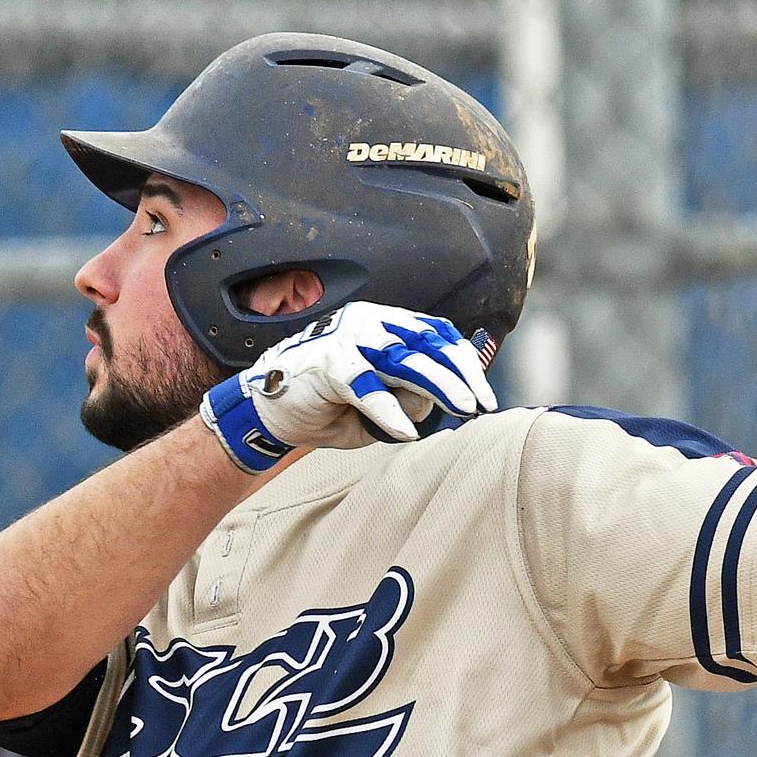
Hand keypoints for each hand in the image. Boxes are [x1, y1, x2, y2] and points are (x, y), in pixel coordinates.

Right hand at [200, 302, 496, 470]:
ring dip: (437, 386)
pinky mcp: (328, 364)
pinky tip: (407, 431)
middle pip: (426, 345)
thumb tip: (439, 402)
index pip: (435, 335)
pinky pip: (366, 387)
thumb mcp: (380, 401)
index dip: (463, 362)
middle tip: (480, 405)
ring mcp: (347, 340)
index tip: (484, 394)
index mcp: (384, 325)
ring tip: (462, 409)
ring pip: (403, 360)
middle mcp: (369, 324)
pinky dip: (389, 411)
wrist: (272, 411)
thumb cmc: (330, 405)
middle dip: (459, 376)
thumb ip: (410, 396)